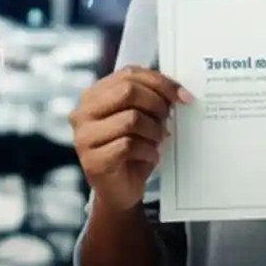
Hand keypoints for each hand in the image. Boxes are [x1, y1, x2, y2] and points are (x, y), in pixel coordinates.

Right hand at [69, 65, 192, 212]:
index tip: (182, 95)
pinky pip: (130, 146)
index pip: (128, 74)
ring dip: (154, 131)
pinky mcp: (93, 161)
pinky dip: (148, 151)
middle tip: (168, 119)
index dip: (160, 82)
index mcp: (93, 95)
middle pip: (128, 91)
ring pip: (131, 119)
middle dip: (157, 104)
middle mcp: (83, 113)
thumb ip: (149, 98)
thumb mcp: (140, 117)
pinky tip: (150, 156)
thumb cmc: (131, 150)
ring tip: (158, 140)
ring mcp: (84, 137)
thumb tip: (178, 92)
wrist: (120, 191)